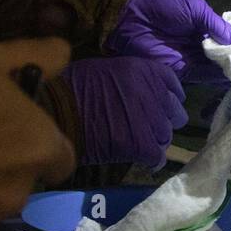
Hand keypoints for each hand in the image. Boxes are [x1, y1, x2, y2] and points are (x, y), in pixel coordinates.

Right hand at [62, 56, 187, 170]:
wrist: (56, 110)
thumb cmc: (73, 86)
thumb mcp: (107, 68)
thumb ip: (130, 79)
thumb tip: (138, 90)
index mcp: (142, 70)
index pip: (171, 83)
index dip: (170, 96)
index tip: (165, 104)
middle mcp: (151, 92)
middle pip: (173, 111)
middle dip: (165, 120)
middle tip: (151, 127)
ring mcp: (148, 119)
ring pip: (166, 135)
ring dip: (157, 141)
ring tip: (143, 145)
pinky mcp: (140, 144)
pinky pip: (157, 156)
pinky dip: (153, 160)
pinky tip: (147, 162)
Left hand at [105, 0, 230, 83]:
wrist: (132, 17)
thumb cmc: (164, 6)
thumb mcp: (196, 9)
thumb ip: (217, 24)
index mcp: (206, 26)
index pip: (229, 37)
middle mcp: (202, 44)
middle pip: (226, 54)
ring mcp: (193, 59)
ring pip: (217, 67)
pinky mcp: (183, 72)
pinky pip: (204, 76)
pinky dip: (217, 77)